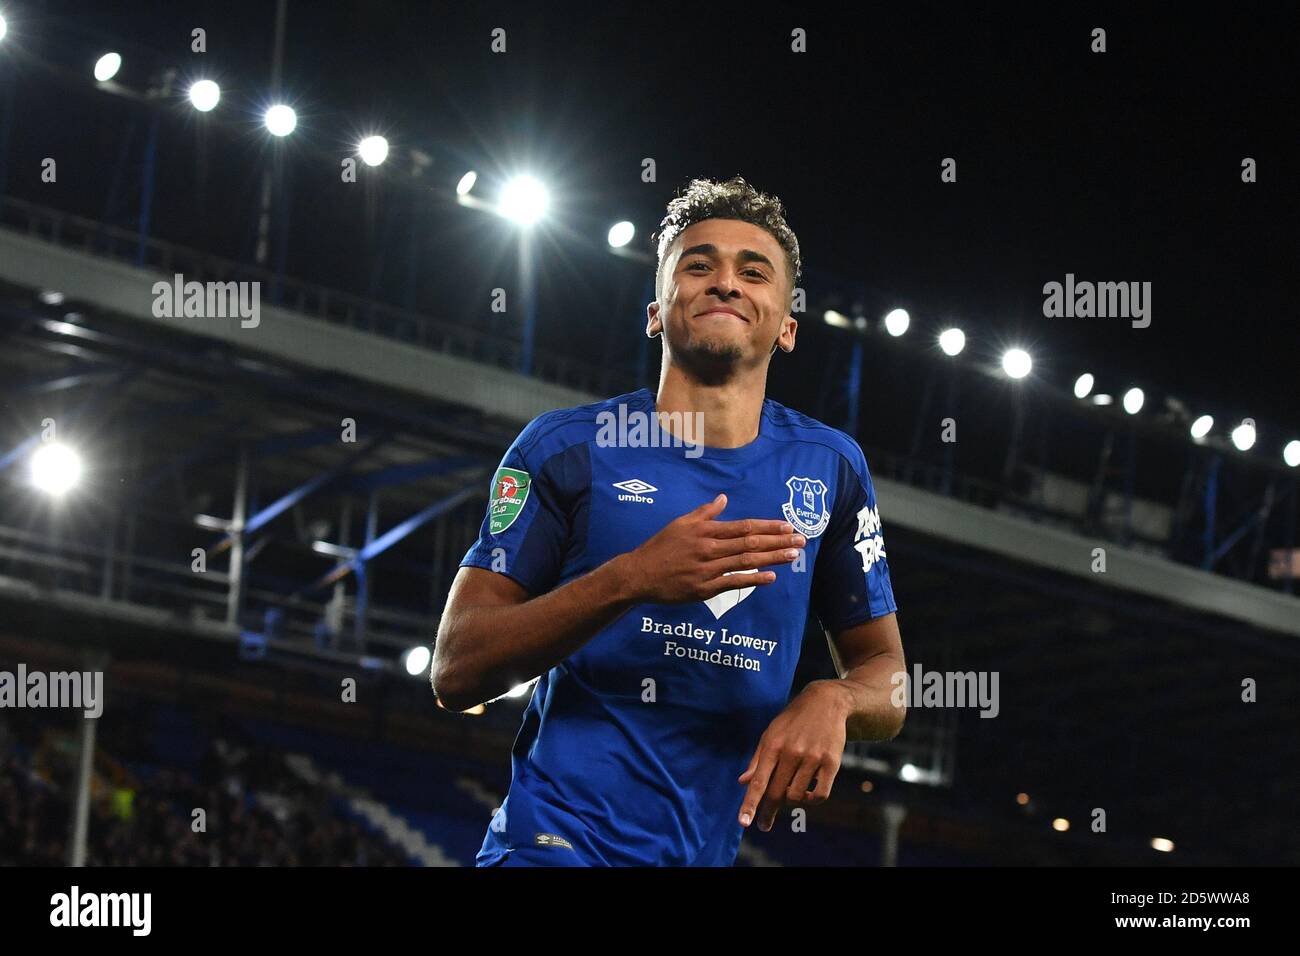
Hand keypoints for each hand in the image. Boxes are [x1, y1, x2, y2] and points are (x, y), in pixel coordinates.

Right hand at [619, 494, 804, 604]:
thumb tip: (723, 498)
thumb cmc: (660, 547)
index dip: (767, 526)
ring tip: (793, 556)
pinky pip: (733, 583)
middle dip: (778, 541)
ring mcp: (708, 570)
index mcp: (705, 531)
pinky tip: (771, 578)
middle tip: (801, 540)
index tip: (787, 525)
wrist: (639, 574)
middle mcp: (710, 548)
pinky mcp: (704, 588)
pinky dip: (753, 580)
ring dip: (772, 558)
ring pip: (746, 561)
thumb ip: (705, 512)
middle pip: (750, 543)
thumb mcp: (680, 523)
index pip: (743, 526)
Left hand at [737, 680, 848, 830]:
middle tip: (764, 823)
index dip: (750, 803)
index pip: (759, 781)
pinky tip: (807, 795)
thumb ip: (757, 759)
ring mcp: (813, 758)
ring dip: (791, 801)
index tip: (744, 823)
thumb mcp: (770, 734)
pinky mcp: (832, 762)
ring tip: (790, 793)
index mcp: (773, 745)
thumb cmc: (793, 721)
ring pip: (796, 796)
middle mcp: (792, 752)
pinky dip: (811, 800)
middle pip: (776, 793)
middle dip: (768, 812)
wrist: (826, 702)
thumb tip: (743, 782)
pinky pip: (820, 794)